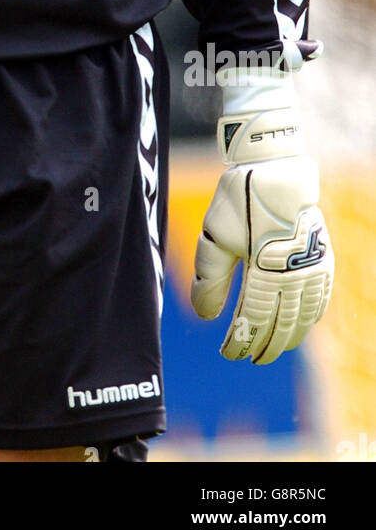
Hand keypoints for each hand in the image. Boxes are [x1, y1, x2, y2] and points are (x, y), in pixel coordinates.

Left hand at [191, 106, 332, 363]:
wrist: (277, 170)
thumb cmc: (240, 201)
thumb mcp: (214, 238)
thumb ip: (209, 280)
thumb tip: (206, 317)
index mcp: (264, 273)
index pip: (252, 321)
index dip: (241, 342)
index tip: (229, 354)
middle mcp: (292, 276)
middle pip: (280, 324)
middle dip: (265, 345)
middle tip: (252, 359)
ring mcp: (312, 268)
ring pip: (303, 317)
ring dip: (289, 337)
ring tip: (275, 349)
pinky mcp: (323, 258)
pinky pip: (321, 299)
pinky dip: (311, 317)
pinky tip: (303, 324)